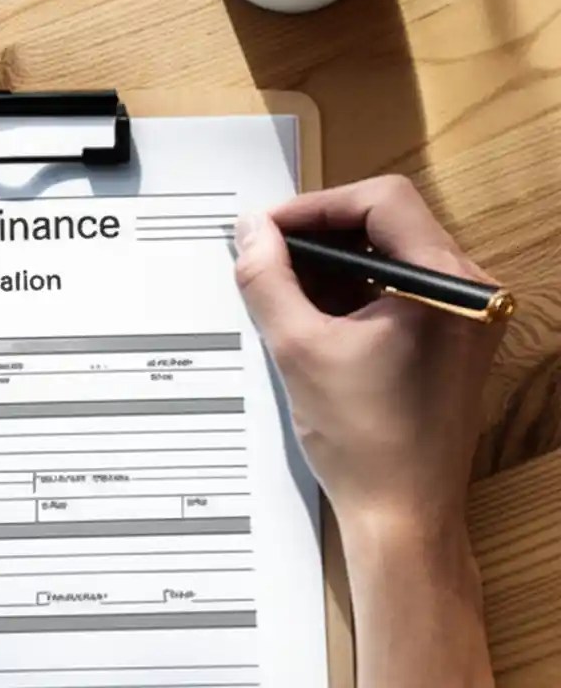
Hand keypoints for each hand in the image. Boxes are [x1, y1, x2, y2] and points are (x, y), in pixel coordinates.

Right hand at [232, 176, 504, 530]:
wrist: (402, 516)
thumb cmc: (367, 444)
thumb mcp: (299, 349)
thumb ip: (269, 280)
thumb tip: (251, 234)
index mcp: (448, 284)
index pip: (381, 202)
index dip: (315, 207)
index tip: (267, 229)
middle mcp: (468, 292)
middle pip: (388, 224)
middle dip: (320, 234)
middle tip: (267, 253)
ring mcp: (462, 317)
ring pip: (389, 257)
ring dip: (332, 265)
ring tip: (281, 287)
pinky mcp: (449, 341)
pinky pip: (397, 292)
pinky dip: (351, 292)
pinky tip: (309, 314)